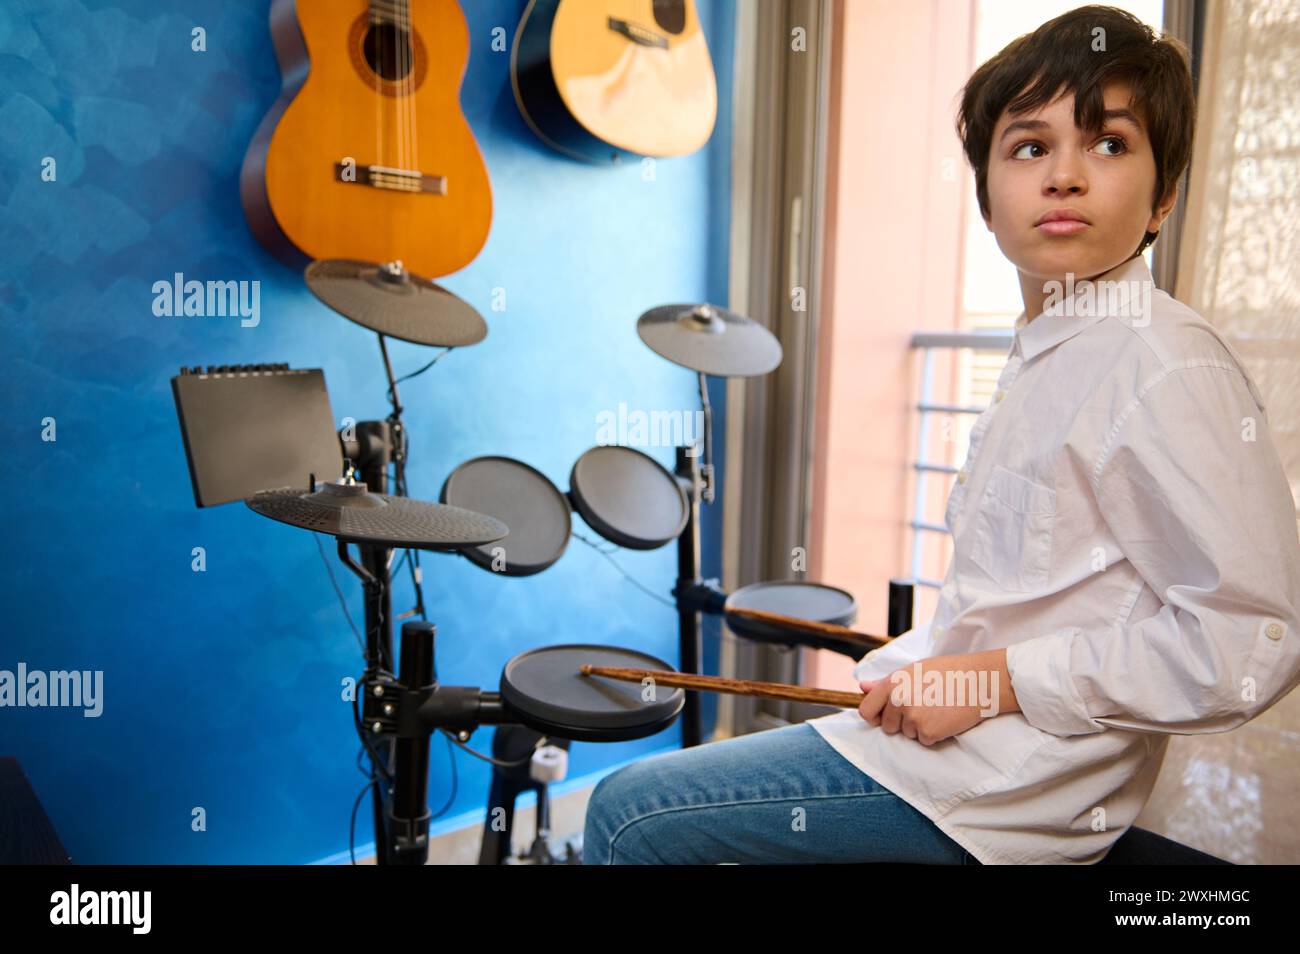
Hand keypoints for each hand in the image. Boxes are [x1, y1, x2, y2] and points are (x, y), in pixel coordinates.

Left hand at [857, 650, 1014, 745]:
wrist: (978, 681)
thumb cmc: (947, 672)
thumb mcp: (913, 670)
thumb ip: (885, 682)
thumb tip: (862, 688)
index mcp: (891, 683)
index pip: (866, 711)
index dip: (875, 716)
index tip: (884, 716)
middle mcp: (898, 701)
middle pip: (887, 726)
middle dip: (901, 722)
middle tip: (923, 706)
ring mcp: (912, 718)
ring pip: (907, 734)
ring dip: (919, 727)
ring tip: (937, 709)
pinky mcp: (928, 733)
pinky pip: (924, 741)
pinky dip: (934, 734)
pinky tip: (945, 718)